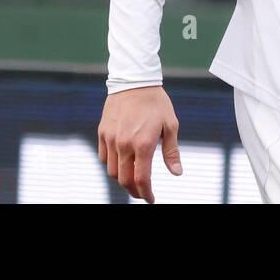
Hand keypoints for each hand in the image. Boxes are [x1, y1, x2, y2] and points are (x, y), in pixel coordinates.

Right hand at [97, 86, 180, 202]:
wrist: (134, 80)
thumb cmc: (156, 102)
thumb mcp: (170, 125)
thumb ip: (171, 152)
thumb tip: (177, 173)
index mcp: (143, 144)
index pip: (141, 179)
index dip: (146, 194)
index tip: (151, 199)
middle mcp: (124, 144)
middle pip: (124, 180)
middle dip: (134, 190)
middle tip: (143, 192)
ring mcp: (111, 138)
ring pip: (112, 171)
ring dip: (122, 179)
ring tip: (132, 178)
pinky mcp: (103, 132)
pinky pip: (104, 157)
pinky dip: (111, 165)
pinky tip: (121, 163)